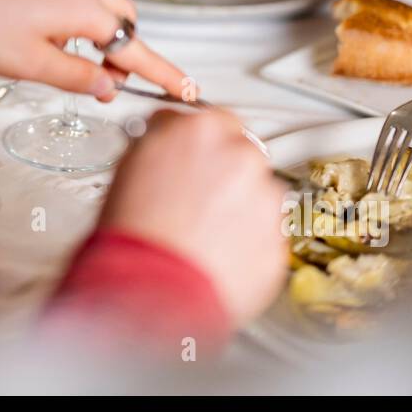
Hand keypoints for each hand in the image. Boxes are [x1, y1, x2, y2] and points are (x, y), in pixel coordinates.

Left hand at [0, 0, 187, 100]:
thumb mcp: (31, 65)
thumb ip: (78, 78)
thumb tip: (110, 87)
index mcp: (88, 10)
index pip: (139, 50)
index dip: (166, 75)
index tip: (190, 92)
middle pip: (124, 22)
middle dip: (126, 53)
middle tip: (109, 85)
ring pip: (99, 8)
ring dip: (99, 38)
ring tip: (72, 66)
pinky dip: (77, 22)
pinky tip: (46, 38)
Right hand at [99, 110, 287, 324]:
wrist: (151, 291)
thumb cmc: (133, 234)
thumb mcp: (132, 164)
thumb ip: (162, 141)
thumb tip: (167, 139)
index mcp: (204, 129)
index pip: (216, 120)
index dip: (202, 144)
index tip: (196, 159)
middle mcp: (243, 157)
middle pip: (243, 155)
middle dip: (224, 175)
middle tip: (197, 201)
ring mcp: (267, 199)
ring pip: (258, 196)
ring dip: (239, 209)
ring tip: (203, 236)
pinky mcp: (279, 240)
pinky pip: (266, 234)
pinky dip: (248, 242)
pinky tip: (216, 256)